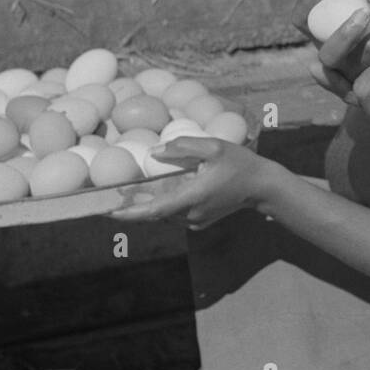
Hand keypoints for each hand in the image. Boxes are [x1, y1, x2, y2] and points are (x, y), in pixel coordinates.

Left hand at [109, 138, 264, 229]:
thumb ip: (183, 147)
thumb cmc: (240, 163)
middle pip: (154, 213)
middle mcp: (191, 215)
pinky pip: (174, 214)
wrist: (262, 187)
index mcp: (193, 197)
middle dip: (131, 207)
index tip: (108, 211)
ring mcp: (195, 221)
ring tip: (125, 193)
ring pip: (163, 214)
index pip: (154, 210)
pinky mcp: (199, 222)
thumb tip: (154, 152)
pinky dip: (161, 205)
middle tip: (108, 198)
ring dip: (146, 205)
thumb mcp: (214, 147)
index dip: (129, 213)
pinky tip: (154, 192)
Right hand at [300, 0, 369, 101]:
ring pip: (366, 58)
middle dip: (345, 34)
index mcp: (322, 38)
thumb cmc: (367, 27)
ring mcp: (358, 77)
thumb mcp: (352, 6)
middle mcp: (335, 62)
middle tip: (364, 12)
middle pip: (330, 53)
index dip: (305, 5)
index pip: (300, 23)